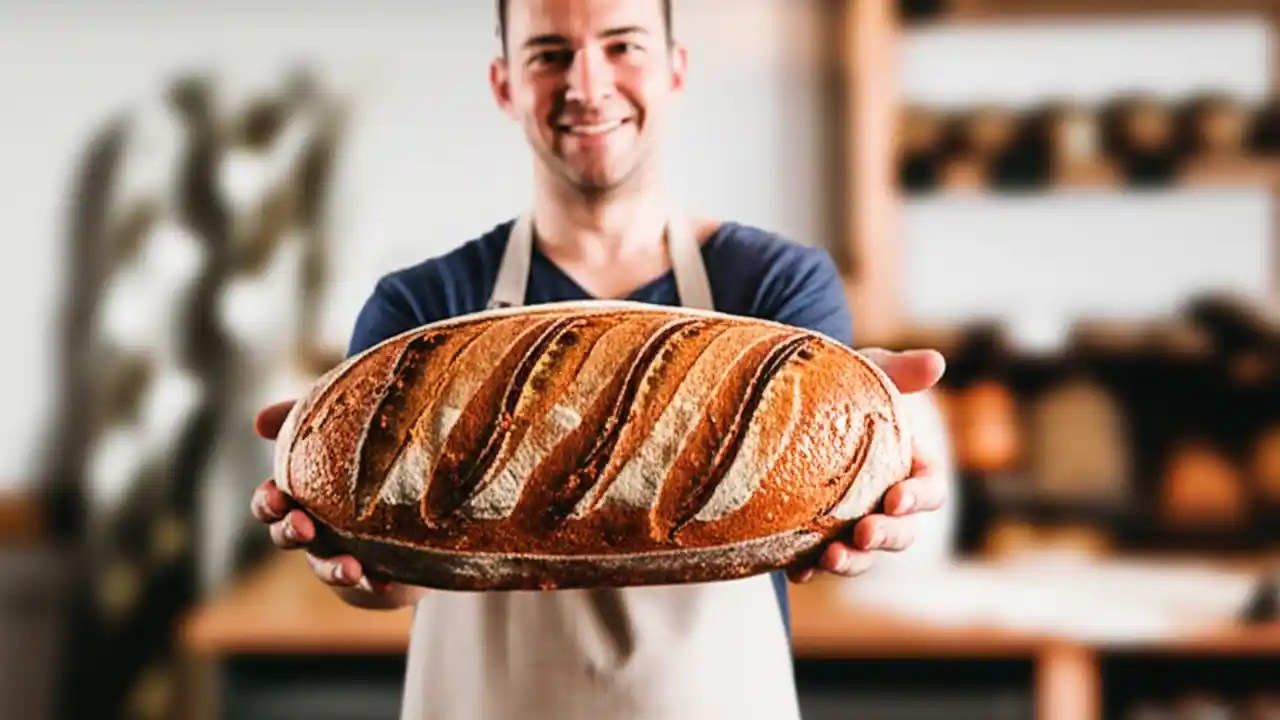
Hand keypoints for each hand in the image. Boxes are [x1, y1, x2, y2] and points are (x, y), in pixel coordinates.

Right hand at [250, 400, 421, 607]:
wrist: (412, 494)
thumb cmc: (360, 451)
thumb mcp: (335, 425)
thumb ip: (299, 417)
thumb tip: (259, 422)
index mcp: (299, 494)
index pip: (268, 502)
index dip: (266, 502)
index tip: (277, 495)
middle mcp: (313, 527)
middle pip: (286, 536)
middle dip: (290, 532)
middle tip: (303, 526)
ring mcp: (339, 550)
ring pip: (325, 565)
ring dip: (333, 568)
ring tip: (350, 567)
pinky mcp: (371, 566)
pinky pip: (369, 580)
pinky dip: (374, 581)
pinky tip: (385, 580)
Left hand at [788, 348, 948, 583]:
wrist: (789, 398)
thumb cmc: (841, 382)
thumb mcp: (869, 372)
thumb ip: (900, 371)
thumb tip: (936, 362)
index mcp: (908, 465)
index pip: (929, 488)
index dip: (919, 497)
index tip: (895, 497)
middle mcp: (883, 501)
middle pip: (902, 531)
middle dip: (887, 536)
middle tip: (863, 532)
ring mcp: (849, 521)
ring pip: (864, 554)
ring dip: (852, 562)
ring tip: (830, 557)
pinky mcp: (813, 535)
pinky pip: (816, 561)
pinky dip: (809, 568)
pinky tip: (797, 571)